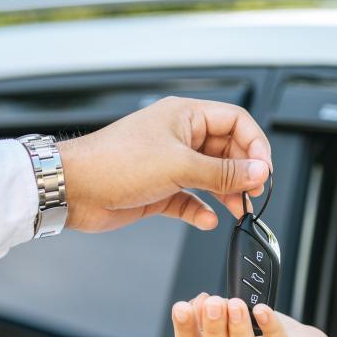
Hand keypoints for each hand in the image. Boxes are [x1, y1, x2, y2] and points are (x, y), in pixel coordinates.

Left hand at [57, 96, 271, 232]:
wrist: (74, 189)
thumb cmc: (114, 163)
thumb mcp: (179, 166)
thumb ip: (223, 173)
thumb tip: (257, 171)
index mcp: (185, 116)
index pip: (236, 122)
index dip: (255, 145)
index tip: (263, 170)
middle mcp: (179, 137)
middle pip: (227, 151)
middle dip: (243, 172)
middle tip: (252, 193)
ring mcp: (169, 164)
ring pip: (211, 177)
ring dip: (226, 193)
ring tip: (237, 209)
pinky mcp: (159, 190)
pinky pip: (191, 199)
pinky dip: (201, 209)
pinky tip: (208, 220)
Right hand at [171, 294, 332, 336]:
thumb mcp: (238, 324)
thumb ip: (220, 313)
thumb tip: (203, 300)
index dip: (184, 329)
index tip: (181, 306)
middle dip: (212, 328)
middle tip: (213, 302)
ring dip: (237, 331)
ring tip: (235, 305)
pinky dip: (270, 328)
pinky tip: (263, 310)